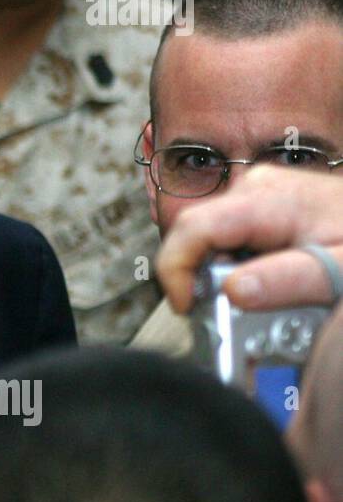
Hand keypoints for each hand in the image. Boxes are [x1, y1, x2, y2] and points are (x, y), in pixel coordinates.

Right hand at [156, 166, 342, 313]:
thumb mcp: (342, 270)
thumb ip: (289, 280)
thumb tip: (233, 292)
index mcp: (268, 199)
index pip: (192, 229)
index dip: (176, 270)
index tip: (188, 308)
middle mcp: (255, 187)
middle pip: (196, 233)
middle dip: (200, 278)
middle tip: (228, 315)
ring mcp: (259, 192)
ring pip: (211, 237)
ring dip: (221, 273)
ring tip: (259, 299)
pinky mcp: (265, 203)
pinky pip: (232, 236)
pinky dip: (238, 264)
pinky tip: (268, 281)